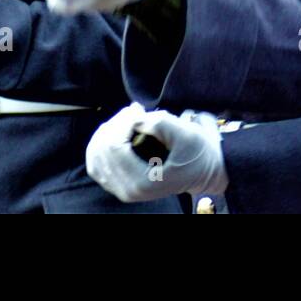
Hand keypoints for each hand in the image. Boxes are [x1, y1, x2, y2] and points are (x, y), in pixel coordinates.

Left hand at [85, 102, 227, 201]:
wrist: (205, 172)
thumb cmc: (198, 154)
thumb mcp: (187, 135)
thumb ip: (160, 124)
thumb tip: (134, 119)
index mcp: (142, 182)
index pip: (114, 147)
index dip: (122, 122)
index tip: (140, 109)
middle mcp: (128, 190)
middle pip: (102, 149)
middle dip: (116, 123)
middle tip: (136, 110)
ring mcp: (121, 189)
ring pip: (95, 155)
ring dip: (107, 131)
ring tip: (128, 118)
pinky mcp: (119, 184)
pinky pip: (96, 163)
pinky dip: (101, 144)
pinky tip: (116, 130)